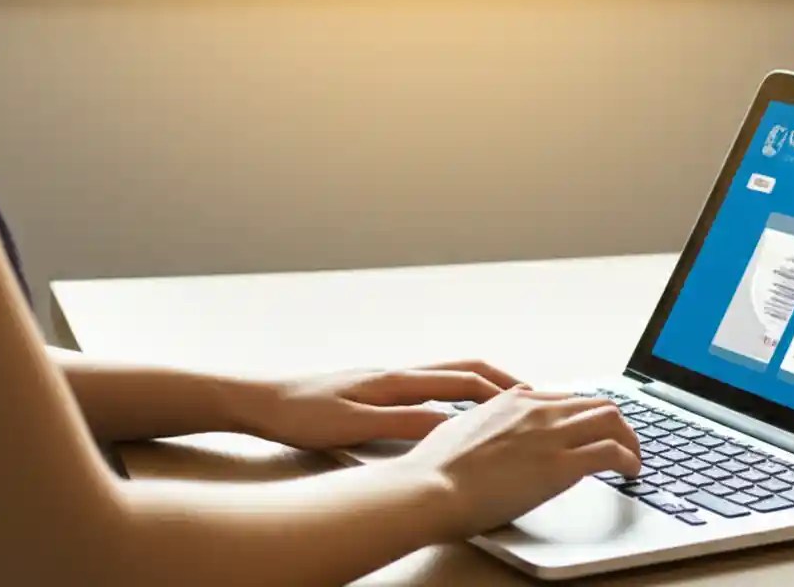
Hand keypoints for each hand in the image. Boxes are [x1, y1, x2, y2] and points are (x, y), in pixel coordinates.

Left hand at [248, 360, 521, 448]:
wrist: (260, 400)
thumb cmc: (300, 414)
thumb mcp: (353, 425)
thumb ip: (402, 423)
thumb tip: (449, 423)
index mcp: (395, 381)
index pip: (462, 382)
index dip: (501, 392)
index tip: (532, 403)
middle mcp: (395, 373)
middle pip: (461, 369)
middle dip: (500, 379)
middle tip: (534, 394)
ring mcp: (384, 379)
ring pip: (445, 375)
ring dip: (479, 384)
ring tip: (505, 400)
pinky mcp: (373, 388)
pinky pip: (428, 385)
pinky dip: (453, 393)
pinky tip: (453, 408)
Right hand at [399, 387, 640, 537]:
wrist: (431, 488)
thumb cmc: (435, 468)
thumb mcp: (458, 428)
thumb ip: (482, 424)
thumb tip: (486, 427)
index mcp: (511, 402)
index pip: (563, 398)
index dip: (583, 416)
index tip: (588, 431)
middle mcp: (536, 411)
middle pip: (594, 402)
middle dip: (615, 423)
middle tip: (622, 444)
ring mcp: (550, 435)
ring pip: (611, 419)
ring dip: (630, 439)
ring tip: (633, 458)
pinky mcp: (561, 465)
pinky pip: (611, 452)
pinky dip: (629, 460)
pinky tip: (631, 473)